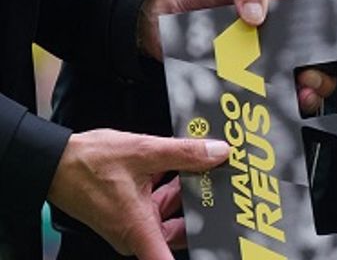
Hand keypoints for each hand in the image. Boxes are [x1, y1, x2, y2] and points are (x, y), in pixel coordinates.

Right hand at [46, 128, 227, 259]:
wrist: (54, 161)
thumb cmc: (87, 163)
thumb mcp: (144, 151)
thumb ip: (185, 153)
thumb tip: (217, 152)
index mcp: (138, 229)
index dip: (196, 250)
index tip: (213, 244)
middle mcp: (134, 233)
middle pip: (179, 230)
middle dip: (199, 208)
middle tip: (218, 185)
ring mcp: (130, 225)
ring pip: (169, 214)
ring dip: (184, 193)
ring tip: (202, 168)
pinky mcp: (126, 214)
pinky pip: (156, 207)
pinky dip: (168, 189)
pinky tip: (179, 166)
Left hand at [138, 0, 333, 115]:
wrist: (160, 14)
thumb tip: (259, 13)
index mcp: (276, 16)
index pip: (308, 36)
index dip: (318, 54)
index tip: (314, 69)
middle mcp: (268, 42)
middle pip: (300, 66)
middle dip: (313, 83)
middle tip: (306, 92)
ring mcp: (249, 64)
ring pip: (279, 87)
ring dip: (289, 100)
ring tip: (288, 106)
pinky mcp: (229, 81)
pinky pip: (246, 97)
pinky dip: (255, 109)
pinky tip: (257, 116)